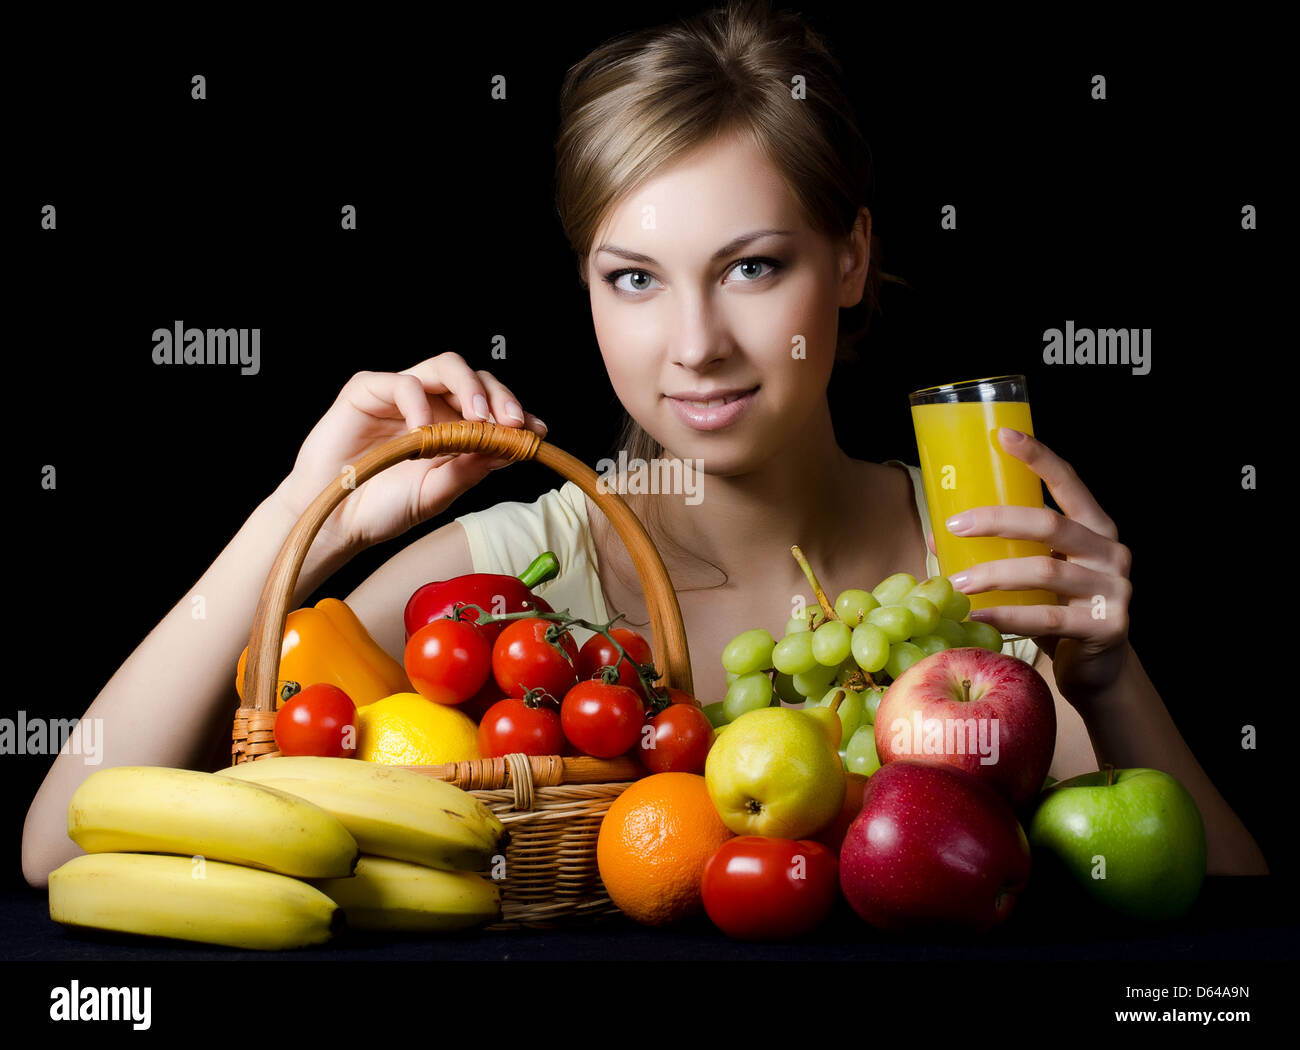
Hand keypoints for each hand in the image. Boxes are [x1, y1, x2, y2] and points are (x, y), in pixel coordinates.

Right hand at [273, 354, 546, 553]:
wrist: (336, 520)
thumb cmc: (383, 508)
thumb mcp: (437, 493)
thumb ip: (470, 470)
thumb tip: (509, 450)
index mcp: (452, 428)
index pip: (492, 408)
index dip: (517, 414)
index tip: (538, 431)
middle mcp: (431, 406)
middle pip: (475, 379)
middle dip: (500, 397)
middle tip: (512, 422)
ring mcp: (400, 395)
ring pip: (445, 367)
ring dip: (470, 388)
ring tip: (479, 418)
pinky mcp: (368, 390)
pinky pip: (402, 382)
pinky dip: (419, 402)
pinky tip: (423, 430)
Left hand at [941, 427, 1132, 701]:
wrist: (1100, 670)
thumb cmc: (1060, 612)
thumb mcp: (1033, 574)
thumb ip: (1001, 552)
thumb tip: (935, 533)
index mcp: (1095, 528)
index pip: (1069, 482)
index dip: (1038, 456)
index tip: (1003, 435)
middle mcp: (1110, 551)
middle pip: (1050, 525)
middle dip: (997, 521)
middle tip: (955, 525)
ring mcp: (1113, 589)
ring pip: (1044, 572)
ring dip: (993, 576)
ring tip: (955, 584)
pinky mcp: (1107, 626)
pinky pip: (1047, 619)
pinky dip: (1005, 617)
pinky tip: (976, 618)